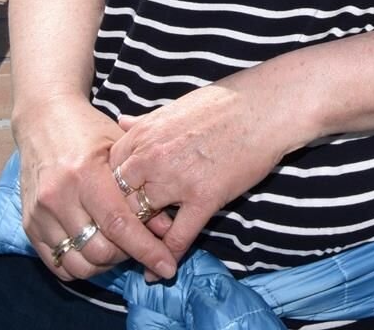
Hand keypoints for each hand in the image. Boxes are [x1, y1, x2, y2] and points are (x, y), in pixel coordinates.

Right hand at [13, 93, 179, 282]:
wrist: (44, 119)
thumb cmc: (88, 130)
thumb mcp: (121, 148)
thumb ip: (142, 190)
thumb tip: (166, 229)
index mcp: (85, 174)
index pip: (119, 225)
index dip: (146, 249)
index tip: (166, 266)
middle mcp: (59, 196)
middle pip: (99, 251)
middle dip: (127, 256)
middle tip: (141, 246)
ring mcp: (40, 213)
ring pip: (79, 264)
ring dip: (105, 265)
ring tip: (119, 248)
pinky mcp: (29, 225)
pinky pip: (57, 264)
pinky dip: (81, 265)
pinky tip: (95, 250)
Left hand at [107, 71, 313, 266]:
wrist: (267, 106)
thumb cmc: (225, 101)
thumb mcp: (175, 106)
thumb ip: (145, 121)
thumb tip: (121, 122)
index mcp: (142, 135)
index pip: (106, 175)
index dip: (108, 196)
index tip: (113, 209)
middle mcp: (151, 158)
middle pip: (118, 202)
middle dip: (118, 223)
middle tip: (120, 239)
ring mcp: (177, 179)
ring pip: (142, 222)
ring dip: (139, 242)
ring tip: (139, 256)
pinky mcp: (205, 197)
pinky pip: (177, 237)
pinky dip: (166, 258)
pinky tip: (161, 272)